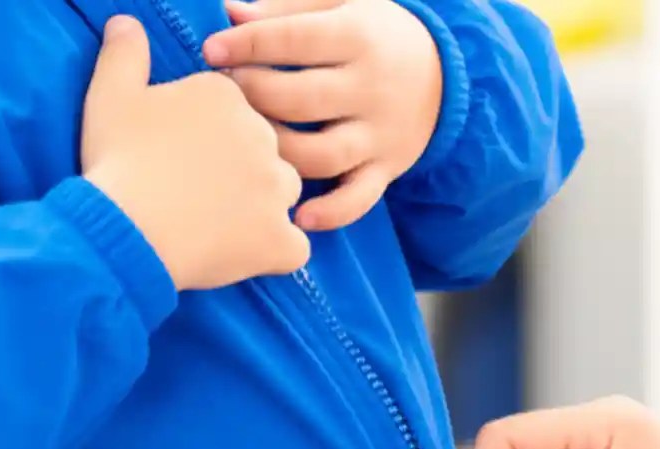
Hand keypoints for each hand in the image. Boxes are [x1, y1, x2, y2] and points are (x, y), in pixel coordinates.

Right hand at [82, 16, 308, 289]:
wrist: (126, 227)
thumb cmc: (116, 160)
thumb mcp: (110, 95)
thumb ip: (125, 54)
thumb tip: (126, 22)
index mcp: (227, 96)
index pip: (235, 111)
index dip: (209, 135)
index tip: (181, 154)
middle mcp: (263, 136)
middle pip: (264, 149)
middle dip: (240, 167)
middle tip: (197, 190)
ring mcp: (277, 189)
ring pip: (284, 192)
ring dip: (262, 206)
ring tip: (218, 221)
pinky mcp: (281, 239)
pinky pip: (294, 247)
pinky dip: (276, 253)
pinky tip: (248, 254)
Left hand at [203, 0, 442, 231]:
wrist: (448, 74)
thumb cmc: (375, 34)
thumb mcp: (342, 4)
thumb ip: (287, 8)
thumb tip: (230, 14)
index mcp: (359, 37)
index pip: (297, 40)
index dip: (249, 45)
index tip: (211, 51)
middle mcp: (372, 88)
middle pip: (302, 100)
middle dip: (255, 96)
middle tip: (227, 93)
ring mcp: (380, 135)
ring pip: (323, 154)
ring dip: (279, 151)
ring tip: (251, 142)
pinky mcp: (387, 169)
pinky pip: (359, 198)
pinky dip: (331, 213)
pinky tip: (299, 216)